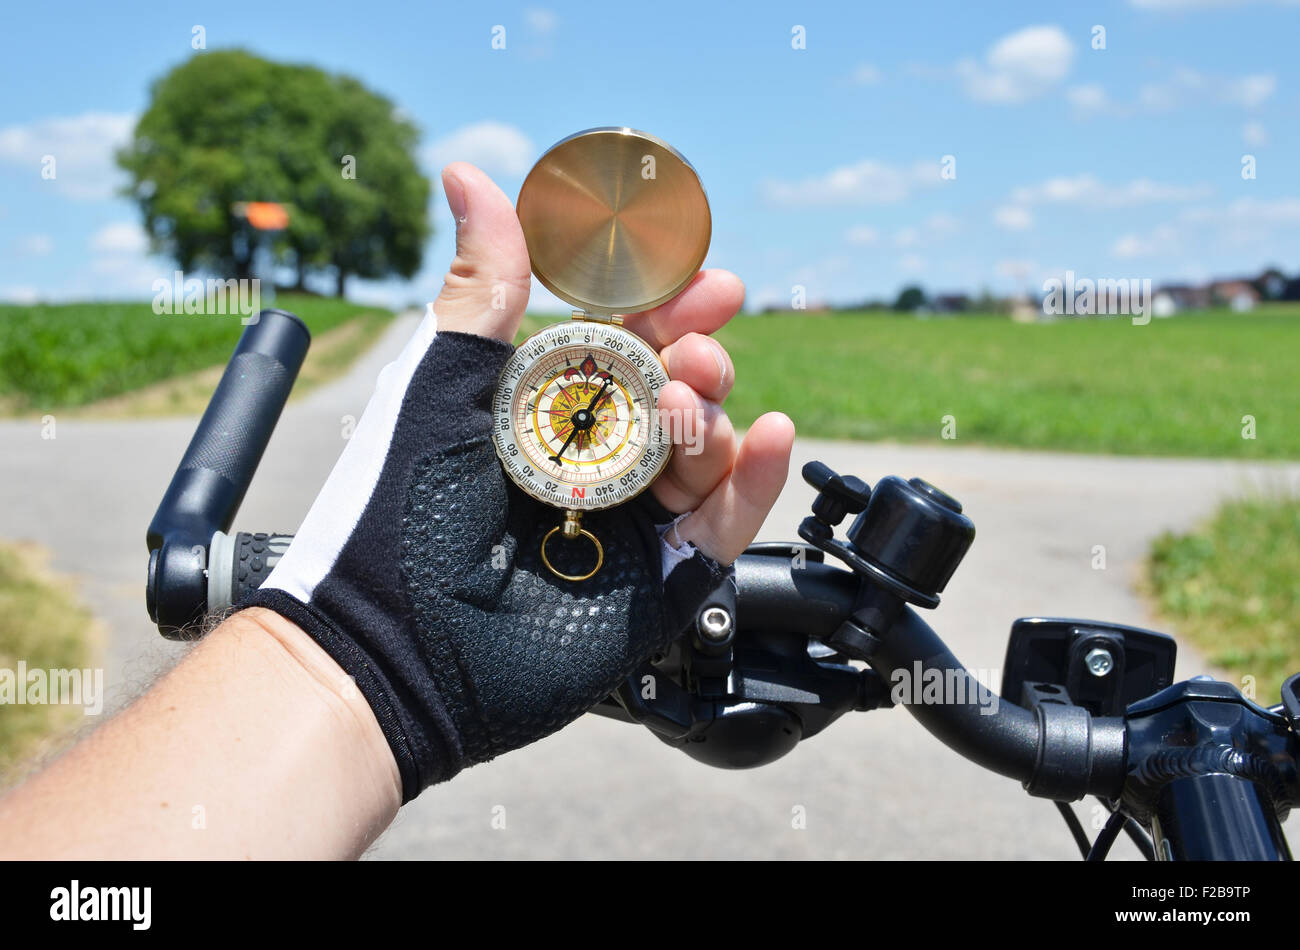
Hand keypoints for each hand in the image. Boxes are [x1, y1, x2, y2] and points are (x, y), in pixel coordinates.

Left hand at [435, 162, 795, 564]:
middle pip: (676, 395)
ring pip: (706, 455)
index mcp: (541, 409)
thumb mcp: (442, 385)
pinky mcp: (658, 580)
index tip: (708, 282)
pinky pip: (724, 528)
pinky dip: (756, 482)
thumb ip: (484, 289)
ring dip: (717, 418)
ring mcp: (628, 521)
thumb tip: (469, 175)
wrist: (395, 646)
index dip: (669, 311)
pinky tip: (775, 438)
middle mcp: (590, 460)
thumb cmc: (400, 510)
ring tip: (694, 410)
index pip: (626, 346)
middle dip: (700, 361)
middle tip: (701, 348)